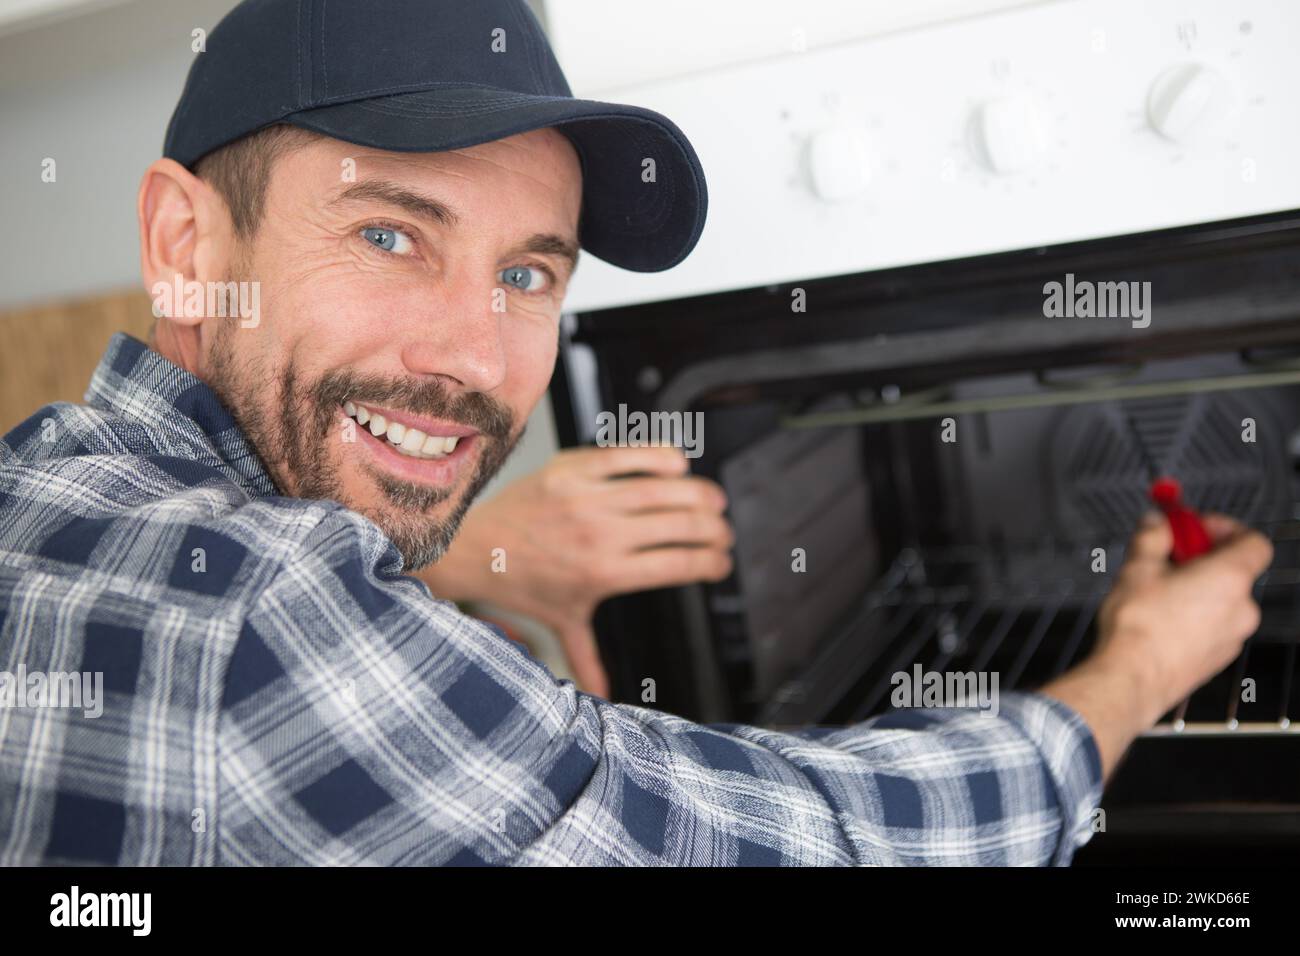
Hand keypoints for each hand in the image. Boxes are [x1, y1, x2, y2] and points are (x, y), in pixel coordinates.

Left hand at [418, 445, 733, 696]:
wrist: (475, 549)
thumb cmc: (522, 583)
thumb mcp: (564, 622)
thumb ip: (590, 660)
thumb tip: (604, 699)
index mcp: (605, 574)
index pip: (680, 564)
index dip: (714, 562)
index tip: (722, 561)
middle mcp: (599, 535)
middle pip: (682, 524)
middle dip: (715, 529)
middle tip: (723, 531)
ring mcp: (586, 498)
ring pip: (664, 487)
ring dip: (699, 493)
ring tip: (713, 500)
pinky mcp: (572, 468)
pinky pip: (628, 455)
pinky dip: (660, 457)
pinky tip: (678, 464)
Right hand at [1043, 511, 1271, 779]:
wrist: (1130, 678)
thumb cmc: (1138, 626)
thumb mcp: (1137, 566)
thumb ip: (1152, 536)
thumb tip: (1157, 522)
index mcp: (1230, 579)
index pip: (1253, 541)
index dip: (1224, 528)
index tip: (1192, 527)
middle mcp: (1241, 608)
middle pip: (1233, 570)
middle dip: (1200, 558)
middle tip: (1165, 556)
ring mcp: (1232, 637)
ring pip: (1220, 600)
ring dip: (1195, 588)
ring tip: (1155, 591)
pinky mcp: (1217, 658)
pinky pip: (1212, 625)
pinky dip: (1193, 615)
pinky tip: (1159, 619)